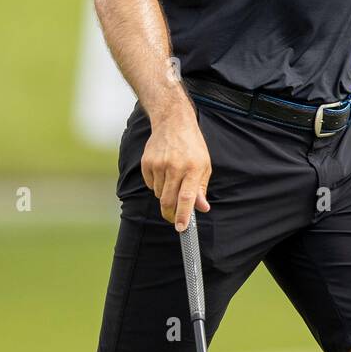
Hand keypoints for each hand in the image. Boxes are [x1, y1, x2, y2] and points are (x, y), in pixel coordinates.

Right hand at [141, 111, 211, 230]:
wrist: (173, 123)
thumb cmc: (192, 146)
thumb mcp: (204, 165)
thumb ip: (200, 189)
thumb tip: (202, 208)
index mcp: (193, 168)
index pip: (186, 197)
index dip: (183, 215)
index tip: (181, 228)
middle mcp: (175, 166)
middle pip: (168, 201)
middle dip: (170, 214)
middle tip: (174, 218)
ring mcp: (159, 164)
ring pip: (159, 194)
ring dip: (165, 195)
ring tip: (173, 180)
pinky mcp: (146, 163)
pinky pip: (150, 185)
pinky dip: (157, 185)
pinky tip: (163, 172)